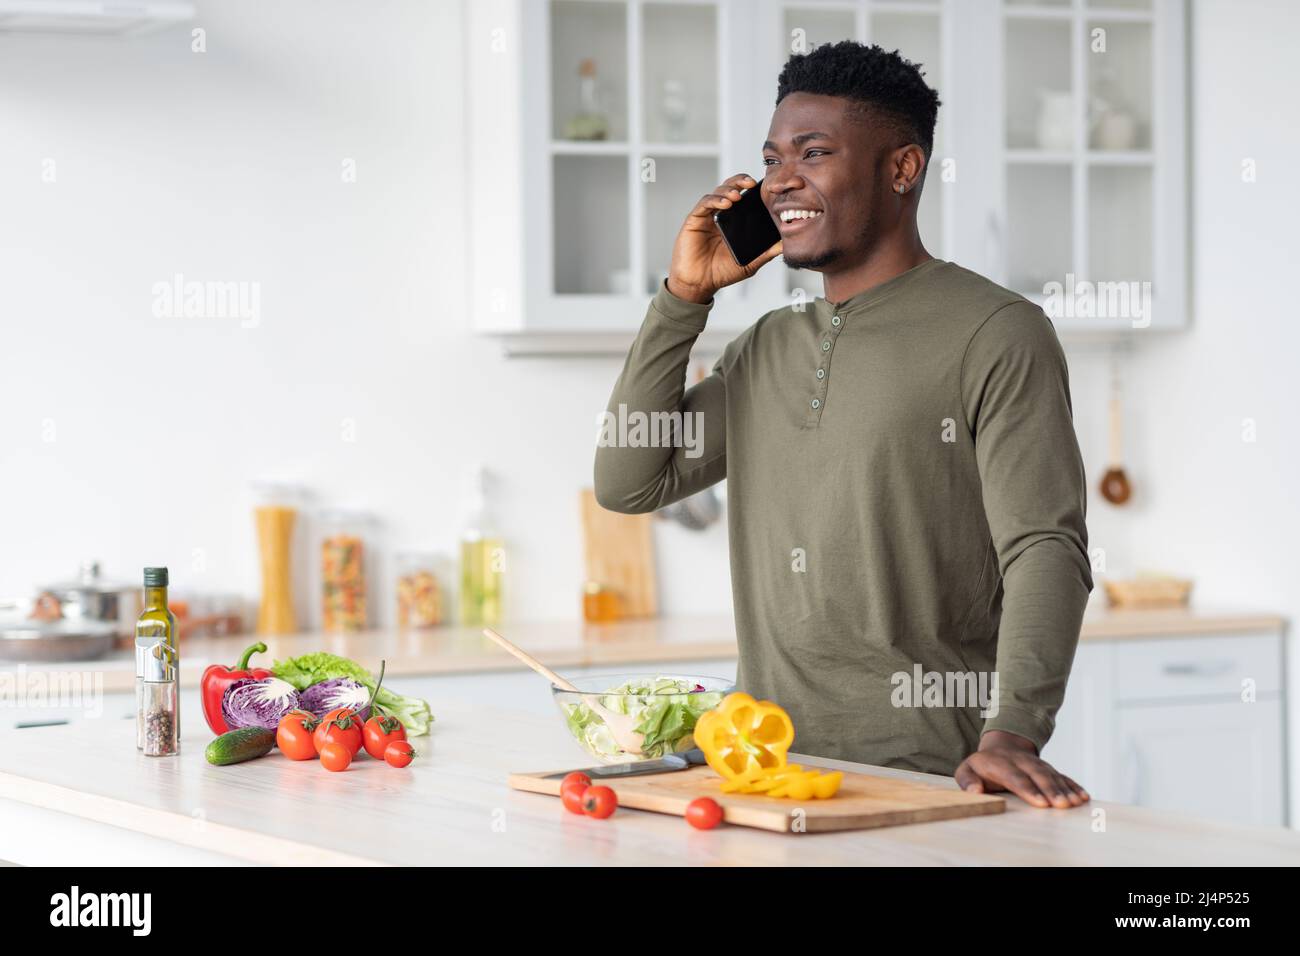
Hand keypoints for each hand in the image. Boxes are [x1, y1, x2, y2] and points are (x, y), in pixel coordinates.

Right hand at [666, 173, 781, 303]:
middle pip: (731, 188)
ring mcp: (708, 216)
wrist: (700, 283)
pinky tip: (725, 204)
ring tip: (737, 196)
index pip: (744, 197)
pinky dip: (715, 200)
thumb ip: (767, 252)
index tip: (765, 188)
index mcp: (735, 221)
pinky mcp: (695, 219)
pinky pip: (705, 204)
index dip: (753, 189)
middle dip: (740, 181)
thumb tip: (786, 244)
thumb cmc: (722, 272)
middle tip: (751, 182)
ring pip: (718, 192)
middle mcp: (721, 215)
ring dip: (728, 190)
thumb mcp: (751, 263)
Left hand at [954, 731, 1089, 808]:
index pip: (1015, 777)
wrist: (1000, 748)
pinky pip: (1062, 776)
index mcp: (1000, 763)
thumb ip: (967, 780)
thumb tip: (975, 791)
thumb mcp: (966, 770)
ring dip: (1065, 790)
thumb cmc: (981, 766)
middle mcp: (1021, 762)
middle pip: (1038, 775)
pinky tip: (1083, 797)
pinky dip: (1073, 786)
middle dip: (1051, 790)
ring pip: (1052, 775)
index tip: (1040, 803)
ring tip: (1075, 803)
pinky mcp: (1048, 769)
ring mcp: (1036, 764)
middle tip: (1061, 806)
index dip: (1028, 789)